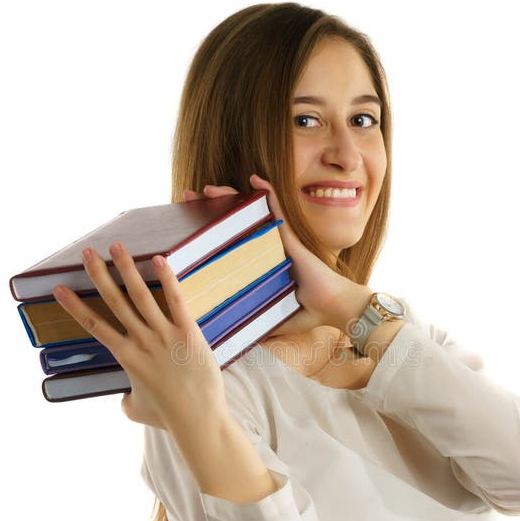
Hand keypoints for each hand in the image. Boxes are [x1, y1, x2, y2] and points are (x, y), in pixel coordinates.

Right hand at [52, 243, 226, 428]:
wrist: (197, 420)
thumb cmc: (168, 417)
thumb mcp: (136, 409)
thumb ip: (125, 398)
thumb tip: (123, 397)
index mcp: (125, 357)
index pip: (94, 326)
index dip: (74, 306)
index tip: (59, 288)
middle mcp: (141, 342)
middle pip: (114, 302)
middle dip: (98, 275)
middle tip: (86, 253)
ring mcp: (164, 336)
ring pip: (140, 295)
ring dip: (126, 268)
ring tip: (116, 246)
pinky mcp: (188, 333)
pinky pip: (176, 300)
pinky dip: (167, 278)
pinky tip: (159, 258)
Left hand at [184, 175, 352, 337]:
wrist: (332, 307)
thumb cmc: (308, 312)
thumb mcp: (273, 318)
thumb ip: (256, 325)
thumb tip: (238, 341)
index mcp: (259, 263)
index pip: (229, 240)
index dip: (208, 231)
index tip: (187, 225)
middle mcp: (266, 247)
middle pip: (233, 221)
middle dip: (210, 207)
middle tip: (188, 197)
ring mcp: (278, 240)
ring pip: (250, 211)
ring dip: (229, 195)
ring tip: (208, 188)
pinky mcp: (290, 237)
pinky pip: (277, 210)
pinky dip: (267, 193)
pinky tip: (255, 178)